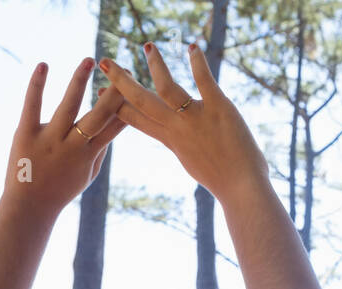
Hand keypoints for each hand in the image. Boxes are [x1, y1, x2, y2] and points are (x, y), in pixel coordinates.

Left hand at [3, 58, 128, 214]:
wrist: (30, 207)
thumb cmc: (60, 190)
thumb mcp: (87, 175)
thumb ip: (99, 151)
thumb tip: (112, 129)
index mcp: (89, 155)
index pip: (113, 127)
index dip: (126, 106)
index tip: (136, 87)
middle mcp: (73, 146)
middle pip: (98, 116)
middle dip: (113, 93)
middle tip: (124, 71)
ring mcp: (49, 139)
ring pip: (68, 106)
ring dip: (79, 81)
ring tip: (89, 60)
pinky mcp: (26, 133)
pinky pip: (32, 105)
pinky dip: (38, 84)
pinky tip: (44, 65)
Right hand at [100, 43, 271, 206]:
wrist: (241, 188)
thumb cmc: (223, 180)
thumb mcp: (192, 161)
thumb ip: (182, 143)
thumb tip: (178, 136)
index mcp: (171, 140)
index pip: (136, 119)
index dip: (117, 105)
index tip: (100, 92)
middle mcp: (178, 127)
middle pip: (142, 100)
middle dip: (121, 81)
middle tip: (105, 62)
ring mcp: (196, 117)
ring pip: (167, 87)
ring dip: (156, 65)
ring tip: (148, 46)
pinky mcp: (219, 108)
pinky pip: (204, 80)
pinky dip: (197, 63)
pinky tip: (192, 47)